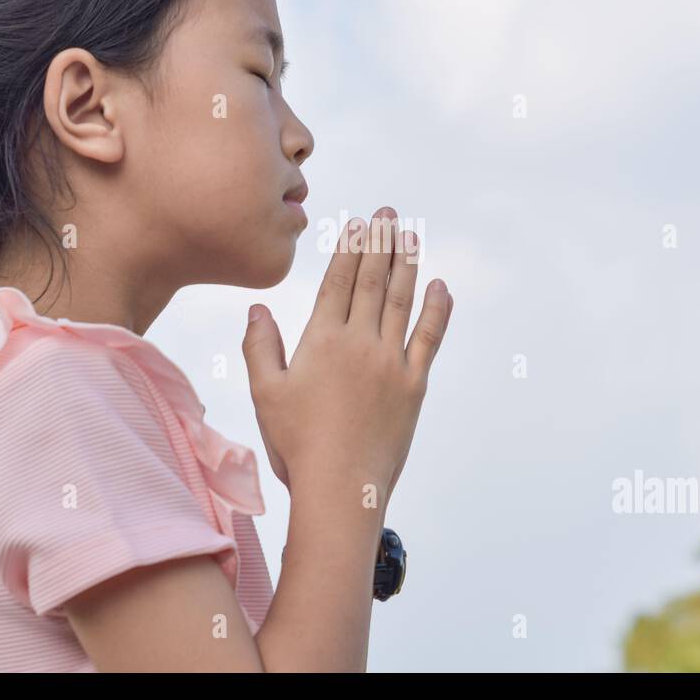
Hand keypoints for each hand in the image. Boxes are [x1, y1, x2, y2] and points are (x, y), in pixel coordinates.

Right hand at [242, 207, 452, 501]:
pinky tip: (441, 287)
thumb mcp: (265, 393)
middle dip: (379, 243)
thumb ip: (260, 346)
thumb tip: (258, 308)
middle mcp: (360, 343)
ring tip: (410, 235)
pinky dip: (437, 310)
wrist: (341, 487)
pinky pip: (429, 337)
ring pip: (401, 301)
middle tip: (388, 213)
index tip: (358, 221)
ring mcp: (391, 362)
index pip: (338, 281)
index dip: (349, 248)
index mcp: (322, 341)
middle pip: (372, 281)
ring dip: (407, 264)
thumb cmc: (296, 444)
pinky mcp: (415, 385)